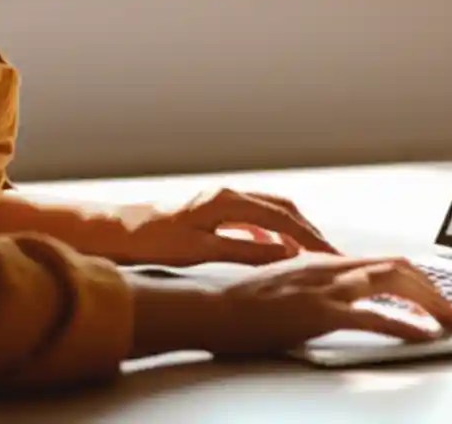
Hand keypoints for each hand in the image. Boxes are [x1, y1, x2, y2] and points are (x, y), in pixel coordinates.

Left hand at [113, 188, 339, 265]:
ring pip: (271, 212)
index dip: (309, 237)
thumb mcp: (201, 250)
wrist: (120, 230)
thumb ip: (245, 252)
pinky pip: (256, 218)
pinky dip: (273, 233)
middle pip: (283, 209)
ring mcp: (224, 201)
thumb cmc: (154, 240)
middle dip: (309, 231)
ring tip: (311, 254)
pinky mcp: (217, 210)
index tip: (330, 254)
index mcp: (229, 201)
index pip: (282, 218)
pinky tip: (277, 251)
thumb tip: (284, 256)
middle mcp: (230, 195)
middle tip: (331, 253)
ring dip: (293, 231)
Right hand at [128, 257, 451, 356]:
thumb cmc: (244, 307)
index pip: (385, 262)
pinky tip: (421, 336)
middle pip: (399, 267)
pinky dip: (404, 325)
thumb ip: (319, 289)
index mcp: (325, 260)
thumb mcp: (288, 288)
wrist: (213, 311)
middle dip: (435, 289)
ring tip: (450, 322)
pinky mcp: (319, 312)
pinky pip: (373, 316)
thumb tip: (345, 299)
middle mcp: (331, 266)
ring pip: (395, 282)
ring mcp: (327, 287)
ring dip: (431, 302)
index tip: (438, 298)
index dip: (418, 279)